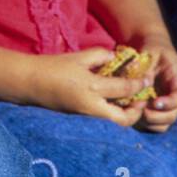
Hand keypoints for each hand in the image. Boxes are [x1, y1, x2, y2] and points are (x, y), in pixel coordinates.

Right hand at [29, 48, 154, 127]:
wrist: (29, 83)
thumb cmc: (53, 67)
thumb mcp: (78, 57)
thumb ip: (100, 55)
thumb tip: (115, 57)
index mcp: (92, 89)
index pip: (124, 89)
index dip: (138, 84)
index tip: (147, 78)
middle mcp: (91, 106)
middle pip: (123, 119)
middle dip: (136, 111)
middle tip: (140, 98)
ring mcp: (85, 115)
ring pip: (113, 120)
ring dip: (125, 112)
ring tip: (129, 99)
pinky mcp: (80, 117)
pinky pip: (102, 116)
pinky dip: (112, 111)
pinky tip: (113, 99)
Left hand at [131, 33, 176, 132]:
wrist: (150, 53)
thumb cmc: (151, 50)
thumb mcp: (150, 53)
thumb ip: (147, 68)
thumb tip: (141, 84)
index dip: (170, 103)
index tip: (154, 102)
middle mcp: (175, 98)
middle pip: (172, 116)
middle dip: (156, 116)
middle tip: (140, 108)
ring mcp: (165, 107)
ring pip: (162, 125)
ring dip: (148, 122)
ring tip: (134, 110)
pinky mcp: (155, 113)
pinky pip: (151, 126)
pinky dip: (142, 124)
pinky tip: (131, 113)